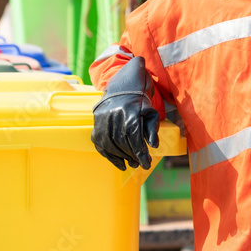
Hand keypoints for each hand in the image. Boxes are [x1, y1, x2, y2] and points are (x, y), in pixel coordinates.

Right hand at [91, 56, 160, 170]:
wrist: (123, 86)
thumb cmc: (140, 102)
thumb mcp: (151, 112)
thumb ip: (153, 129)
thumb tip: (154, 146)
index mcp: (130, 112)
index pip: (135, 137)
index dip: (141, 153)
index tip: (147, 164)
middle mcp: (115, 115)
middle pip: (122, 142)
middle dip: (131, 156)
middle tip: (139, 164)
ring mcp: (103, 119)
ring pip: (110, 144)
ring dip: (120, 157)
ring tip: (130, 164)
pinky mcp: (96, 122)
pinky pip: (99, 142)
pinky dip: (108, 155)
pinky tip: (117, 162)